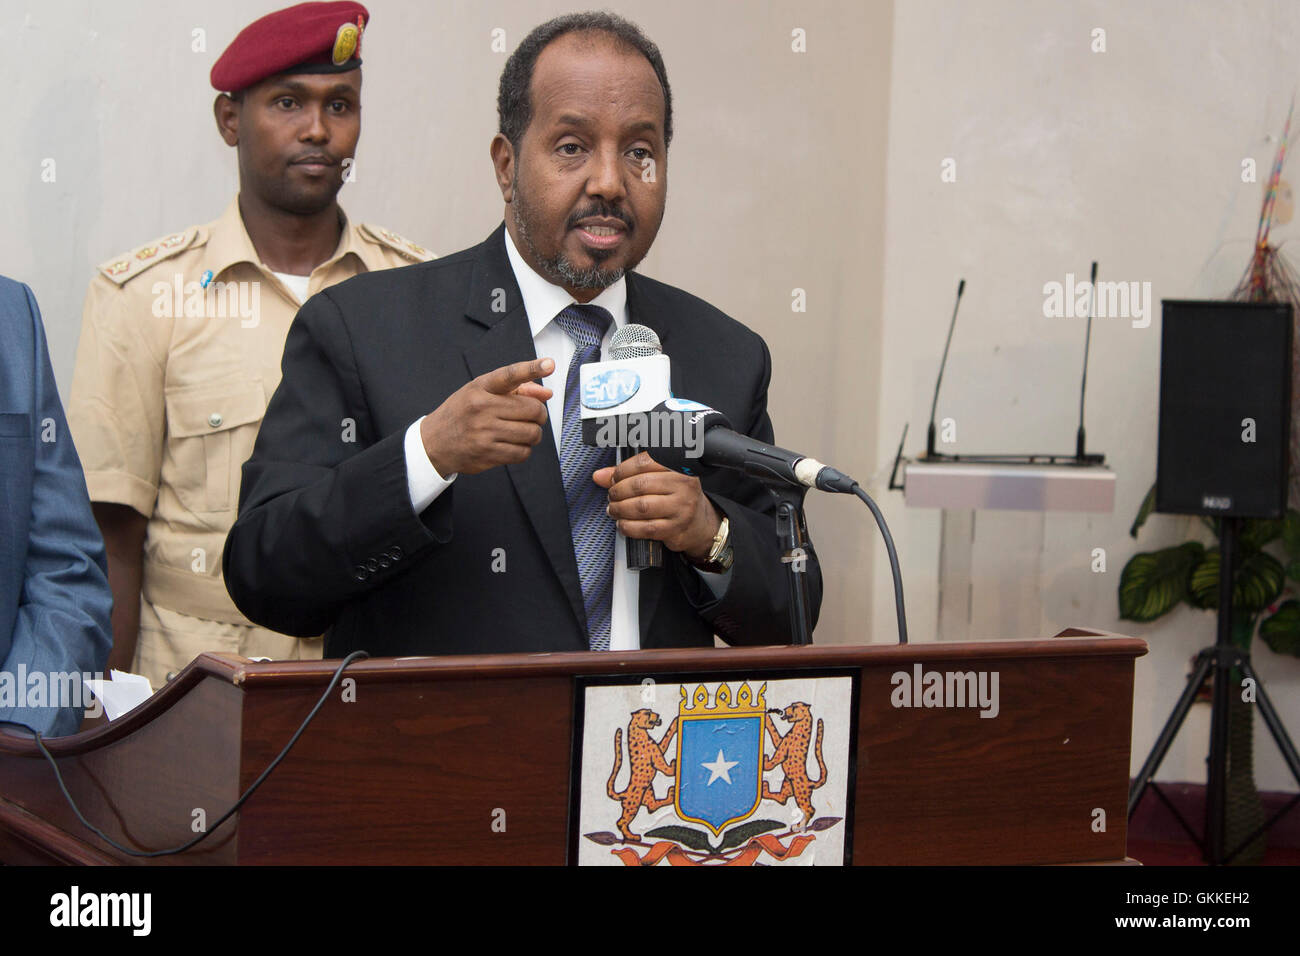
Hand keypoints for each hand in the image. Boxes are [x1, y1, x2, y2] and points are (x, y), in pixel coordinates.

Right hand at [420, 358, 553, 475]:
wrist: (434, 442)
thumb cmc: (463, 413)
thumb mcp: (482, 393)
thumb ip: (517, 389)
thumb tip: (546, 395)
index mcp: (480, 387)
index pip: (510, 375)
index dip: (532, 368)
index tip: (549, 364)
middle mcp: (482, 408)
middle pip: (533, 410)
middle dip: (539, 414)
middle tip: (532, 416)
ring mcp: (484, 432)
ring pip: (532, 433)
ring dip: (533, 434)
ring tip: (521, 431)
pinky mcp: (487, 454)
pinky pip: (523, 453)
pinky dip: (524, 449)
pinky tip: (513, 444)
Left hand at [594, 452, 720, 559]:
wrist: (697, 522)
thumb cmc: (674, 496)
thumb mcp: (656, 478)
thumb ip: (627, 474)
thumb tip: (599, 476)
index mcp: (678, 466)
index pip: (644, 462)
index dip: (622, 471)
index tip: (613, 479)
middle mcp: (683, 484)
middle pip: (640, 485)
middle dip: (618, 491)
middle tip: (612, 496)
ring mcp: (681, 507)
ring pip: (641, 507)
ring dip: (620, 509)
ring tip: (614, 510)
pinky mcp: (676, 527)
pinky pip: (646, 528)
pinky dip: (629, 527)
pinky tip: (623, 524)